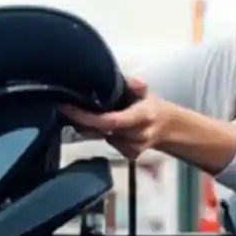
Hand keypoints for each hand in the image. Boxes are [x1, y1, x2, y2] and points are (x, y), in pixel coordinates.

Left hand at [60, 78, 177, 159]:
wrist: (169, 128)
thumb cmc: (151, 106)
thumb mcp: (145, 91)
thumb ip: (134, 85)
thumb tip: (121, 80)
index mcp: (142, 116)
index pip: (110, 121)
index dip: (86, 117)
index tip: (67, 107)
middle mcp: (138, 135)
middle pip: (102, 130)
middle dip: (84, 121)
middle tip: (69, 107)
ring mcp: (134, 148)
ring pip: (104, 137)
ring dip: (95, 127)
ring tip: (96, 114)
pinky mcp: (130, 156)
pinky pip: (110, 144)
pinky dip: (105, 135)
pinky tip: (110, 128)